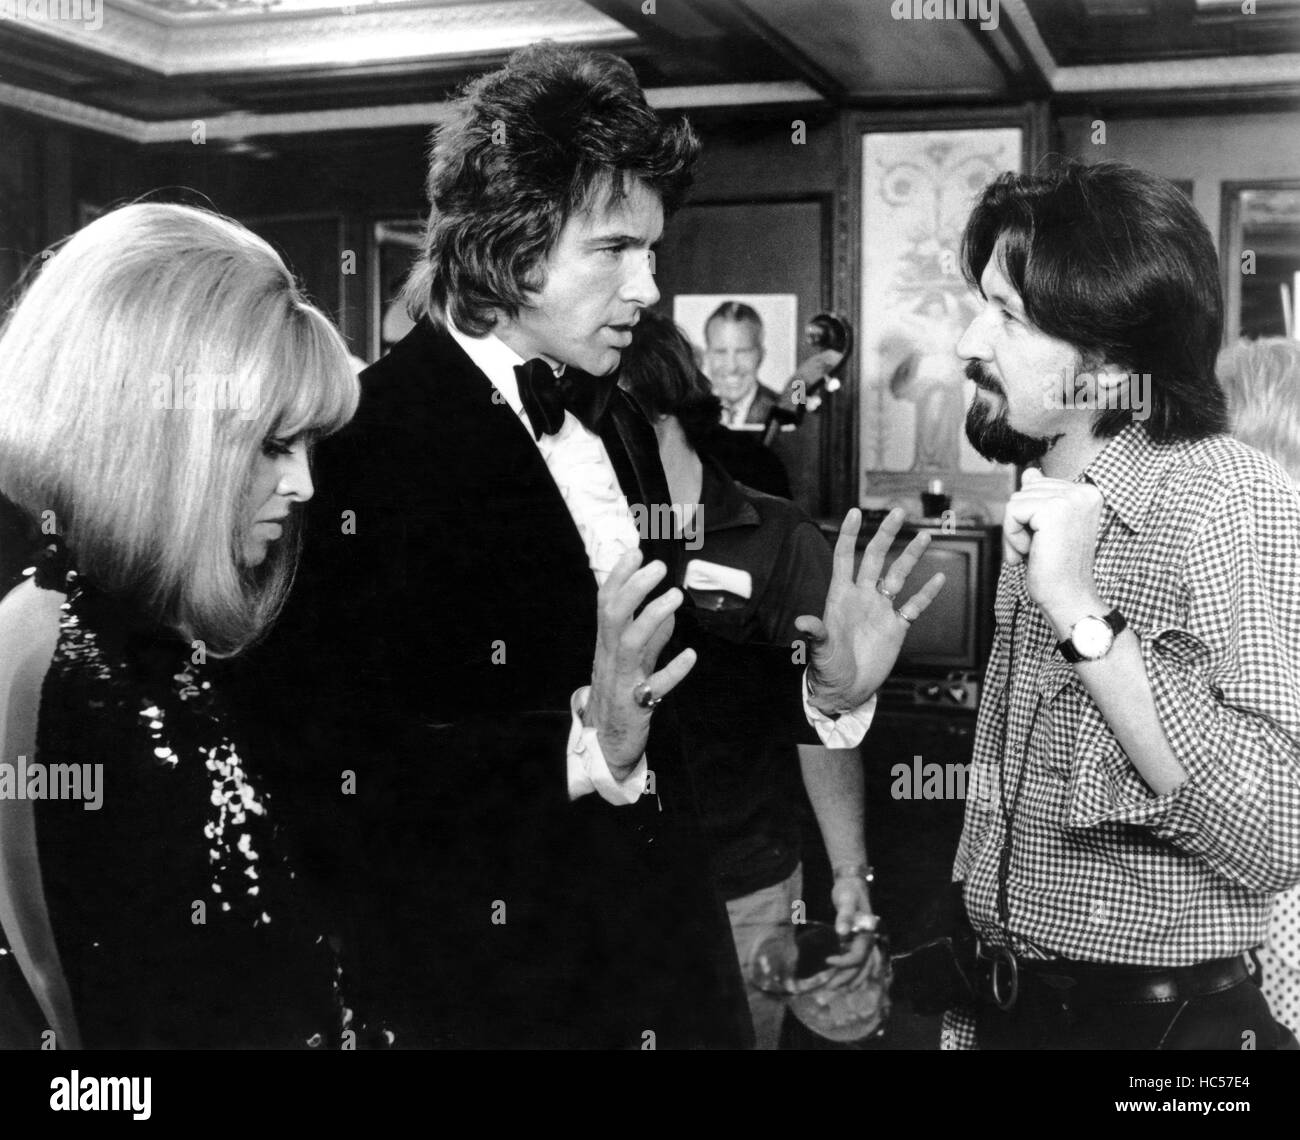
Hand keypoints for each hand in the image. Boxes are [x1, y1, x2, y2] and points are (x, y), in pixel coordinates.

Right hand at [586, 549, 695, 776]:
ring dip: (652, 617)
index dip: (619, 577)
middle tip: (658, 567)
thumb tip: (667, 614)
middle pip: (614, 616)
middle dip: (634, 588)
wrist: (605, 746)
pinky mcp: (635, 704)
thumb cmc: (618, 698)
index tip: (634, 552)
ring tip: (675, 597)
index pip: (606, 603)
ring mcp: (621, 680)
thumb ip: (650, 639)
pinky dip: (673, 670)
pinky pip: (653, 685)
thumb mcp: (633, 663)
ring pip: (630, 643)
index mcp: (606, 644)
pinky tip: (691, 656)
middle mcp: (609, 658)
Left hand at [796, 508, 945, 713]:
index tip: (856, 512)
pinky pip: (914, 606)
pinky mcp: (897, 627)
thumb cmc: (827, 669)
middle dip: (886, 534)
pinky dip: (927, 593)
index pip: (845, 558)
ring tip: (925, 536)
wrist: (845, 690)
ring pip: (899, 576)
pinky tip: (940, 577)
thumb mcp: (819, 651)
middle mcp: (862, 597)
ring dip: (911, 556)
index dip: (850, 535)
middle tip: (898, 511)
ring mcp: (881, 610)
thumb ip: (815, 634)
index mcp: (841, 596)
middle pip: (876, 558)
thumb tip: (801, 623)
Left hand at [820, 875, 875, 990]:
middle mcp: (868, 940)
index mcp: (867, 933)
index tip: (828, 961)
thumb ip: (844, 916)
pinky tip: (846, 981)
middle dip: (846, 979)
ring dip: (850, 979)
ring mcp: (864, 942)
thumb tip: (841, 934)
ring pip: (860, 967)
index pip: (858, 956)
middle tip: (829, 989)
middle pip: (860, 966)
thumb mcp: (846, 900)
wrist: (852, 882)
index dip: (844, 962)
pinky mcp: (857, 941)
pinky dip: (853, 973)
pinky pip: (857, 962)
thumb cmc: (849, 890)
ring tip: (836, 990)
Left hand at [1004, 468, 1104, 633]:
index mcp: (1087, 493)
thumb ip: (1040, 496)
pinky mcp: (1054, 509)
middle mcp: (1084, 491)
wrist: (1069, 598)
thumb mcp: (1047, 527)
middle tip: (1038, 550)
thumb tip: (1030, 471)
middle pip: (1024, 491)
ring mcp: (1072, 498)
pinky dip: (1012, 536)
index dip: (1029, 517)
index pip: (1037, 486)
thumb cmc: (1057, 568)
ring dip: (1016, 533)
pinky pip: (1012, 512)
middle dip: (1020, 524)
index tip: (1045, 541)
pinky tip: (1031, 554)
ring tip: (1037, 553)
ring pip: (1015, 501)